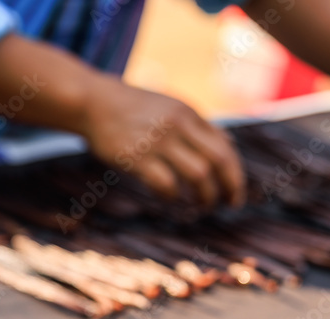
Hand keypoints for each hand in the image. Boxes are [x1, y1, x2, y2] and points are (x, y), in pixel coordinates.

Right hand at [79, 76, 245, 206]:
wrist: (93, 101)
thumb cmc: (133, 109)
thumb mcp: (172, 107)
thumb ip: (199, 125)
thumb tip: (229, 144)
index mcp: (190, 114)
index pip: (226, 147)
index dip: (235, 174)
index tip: (234, 193)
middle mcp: (179, 125)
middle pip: (219, 160)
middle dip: (229, 187)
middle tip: (228, 205)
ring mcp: (158, 141)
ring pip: (199, 174)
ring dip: (204, 196)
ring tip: (201, 206)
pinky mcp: (137, 157)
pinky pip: (166, 184)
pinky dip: (172, 196)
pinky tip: (169, 198)